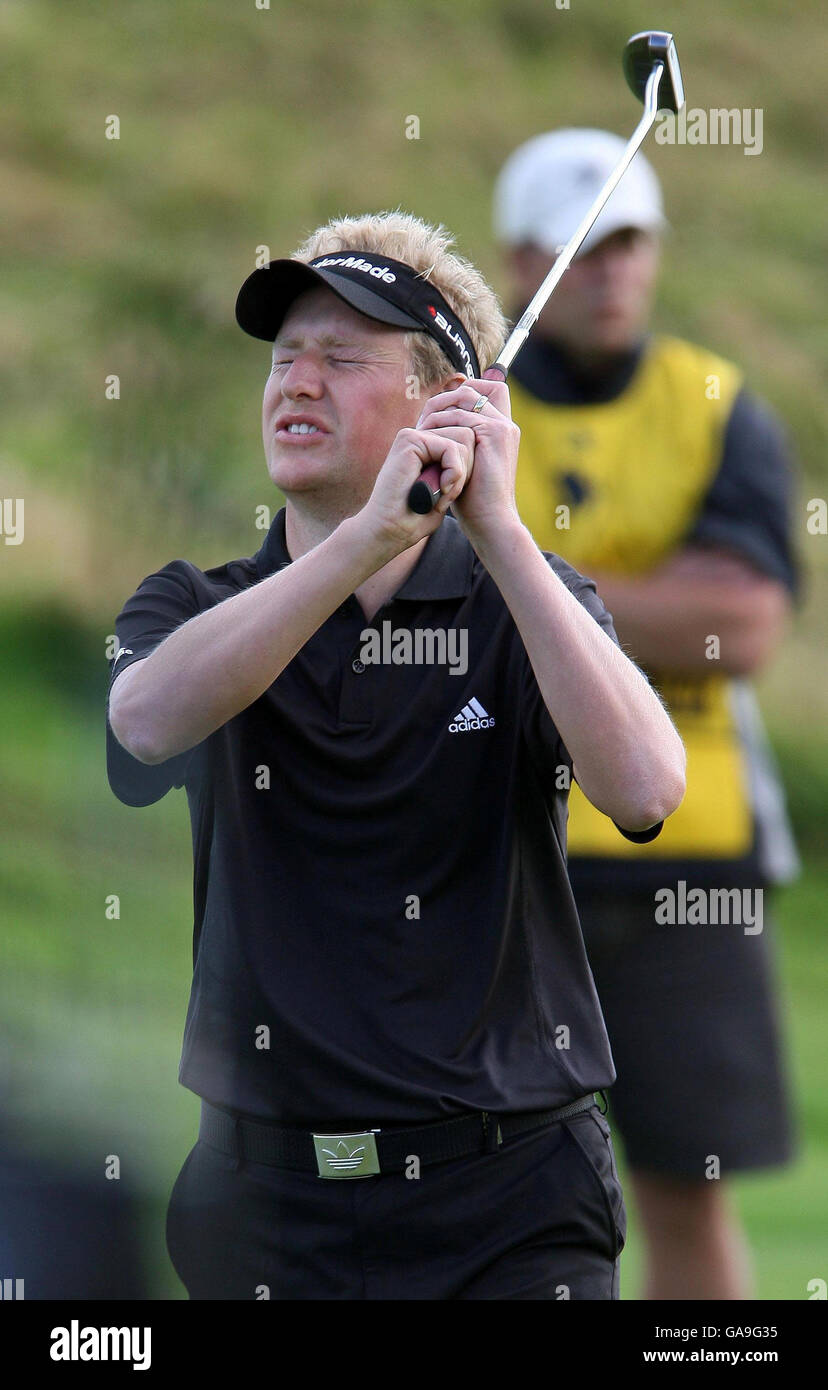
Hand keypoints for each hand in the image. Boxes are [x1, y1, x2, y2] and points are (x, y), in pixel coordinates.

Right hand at [361, 423, 474, 557]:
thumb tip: (479, 452)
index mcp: (426, 448)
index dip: (468, 470)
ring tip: (443, 496)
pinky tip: (442, 489)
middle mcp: (418, 437)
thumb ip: (458, 470)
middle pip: (467, 437)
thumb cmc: (415, 519)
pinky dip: (454, 472)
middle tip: (448, 496)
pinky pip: (451, 447)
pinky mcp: (410, 440)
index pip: (466, 442)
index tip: (451, 495)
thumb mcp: (444, 492)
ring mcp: (412, 436)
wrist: (390, 531)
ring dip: (460, 475)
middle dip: (467, 471)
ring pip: (462, 441)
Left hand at [415, 378, 520, 545]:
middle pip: (473, 387)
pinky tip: (428, 440)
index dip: (461, 391)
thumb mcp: (464, 464)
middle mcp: (505, 423)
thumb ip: (458, 443)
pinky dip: (440, 425)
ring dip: (438, 410)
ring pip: (464, 396)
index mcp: (501, 429)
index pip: (485, 389)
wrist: (490, 520)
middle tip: (425, 419)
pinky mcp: (493, 433)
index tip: (437, 412)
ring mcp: (501, 426)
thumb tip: (436, 429)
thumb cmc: (474, 500)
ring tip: (422, 429)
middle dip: (444, 397)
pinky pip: (460, 415)